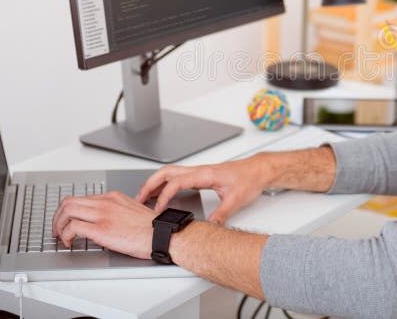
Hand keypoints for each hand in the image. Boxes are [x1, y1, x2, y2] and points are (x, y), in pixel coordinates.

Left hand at [51, 191, 155, 258]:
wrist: (161, 233)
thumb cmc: (151, 227)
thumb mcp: (132, 210)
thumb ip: (116, 211)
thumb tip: (105, 221)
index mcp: (113, 197)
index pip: (82, 198)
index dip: (69, 211)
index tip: (67, 221)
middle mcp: (105, 202)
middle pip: (69, 202)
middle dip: (58, 217)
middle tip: (58, 229)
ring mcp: (102, 214)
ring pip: (67, 211)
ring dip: (58, 225)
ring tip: (60, 236)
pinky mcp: (101, 229)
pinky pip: (73, 227)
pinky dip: (65, 235)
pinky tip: (69, 243)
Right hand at [136, 157, 269, 224]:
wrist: (258, 170)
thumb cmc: (249, 179)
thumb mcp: (236, 200)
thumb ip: (221, 214)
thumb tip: (208, 227)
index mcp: (205, 174)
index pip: (177, 182)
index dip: (164, 195)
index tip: (158, 209)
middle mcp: (199, 171)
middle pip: (166, 172)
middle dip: (150, 184)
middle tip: (138, 198)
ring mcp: (199, 172)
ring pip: (170, 173)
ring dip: (155, 183)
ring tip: (144, 197)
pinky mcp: (201, 176)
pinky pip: (177, 177)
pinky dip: (165, 184)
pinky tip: (163, 194)